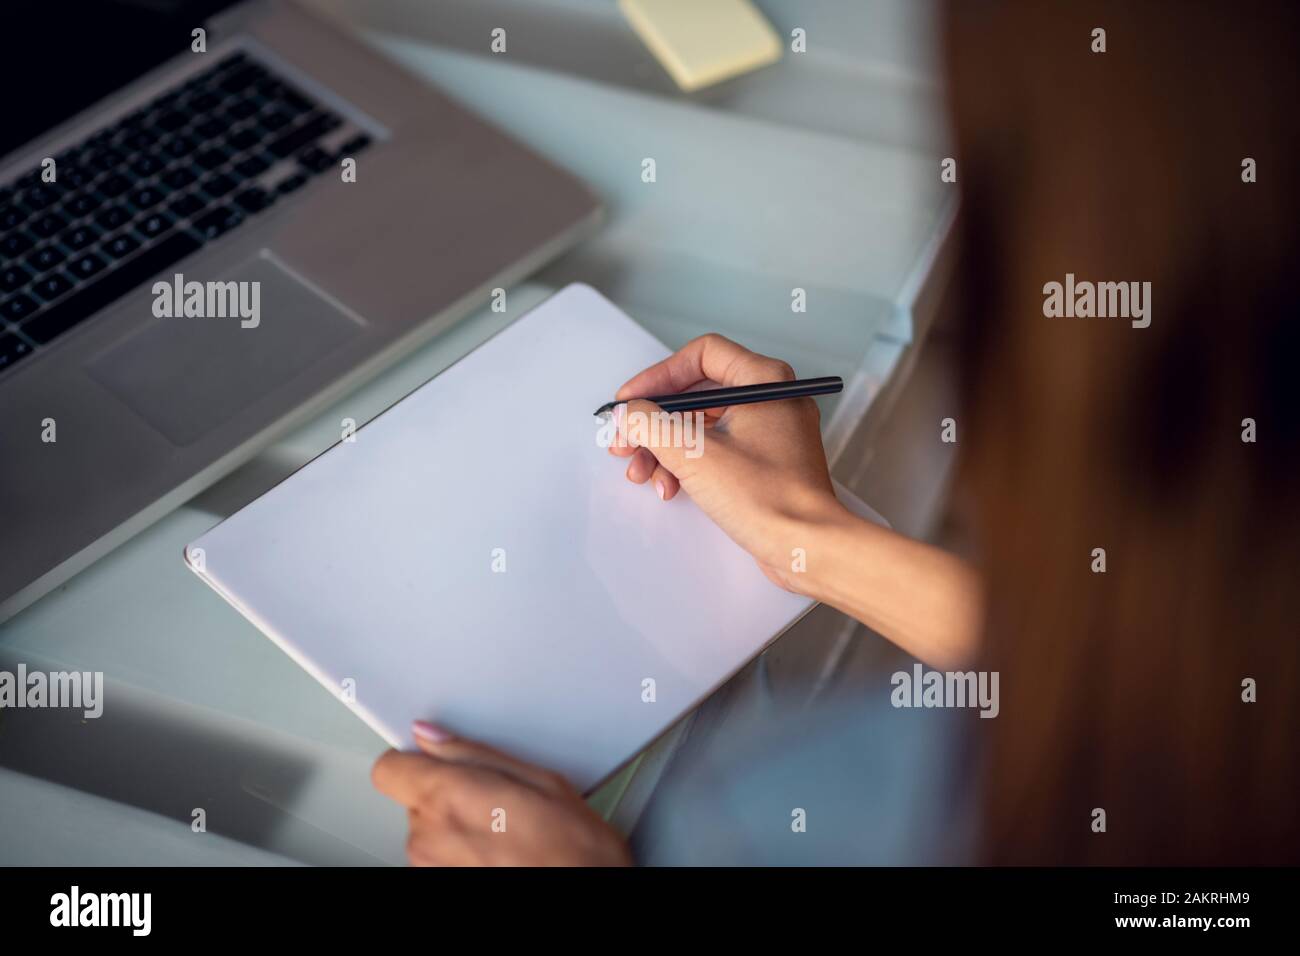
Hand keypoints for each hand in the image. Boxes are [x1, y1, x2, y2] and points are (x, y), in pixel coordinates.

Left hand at [371, 722, 631, 866]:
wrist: (586, 894)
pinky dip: (461, 852)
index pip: (389, 768)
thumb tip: (434, 737)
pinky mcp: (439, 884)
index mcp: (448, 796)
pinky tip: (499, 851)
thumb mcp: (538, 779)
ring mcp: (430, 867)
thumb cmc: (574, 850)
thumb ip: (473, 753)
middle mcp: (428, 836)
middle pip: (414, 798)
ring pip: (429, 830)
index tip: (436, 758)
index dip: (414, 759)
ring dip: (456, 825)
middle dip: (447, 792)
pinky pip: (440, 857)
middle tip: (494, 797)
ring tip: (503, 828)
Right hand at [609, 333, 846, 591]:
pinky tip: (670, 488)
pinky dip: (689, 465)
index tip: (631, 401)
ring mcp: (770, 433)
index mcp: (765, 380)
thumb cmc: (767, 496)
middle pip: (696, 395)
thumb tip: (629, 413)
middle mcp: (771, 399)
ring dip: (665, 449)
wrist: (806, 546)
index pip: (701, 355)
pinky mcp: (765, 463)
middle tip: (626, 442)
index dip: (658, 376)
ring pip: (702, 427)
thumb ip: (650, 423)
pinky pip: (717, 451)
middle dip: (654, 422)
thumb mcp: (693, 452)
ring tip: (642, 474)